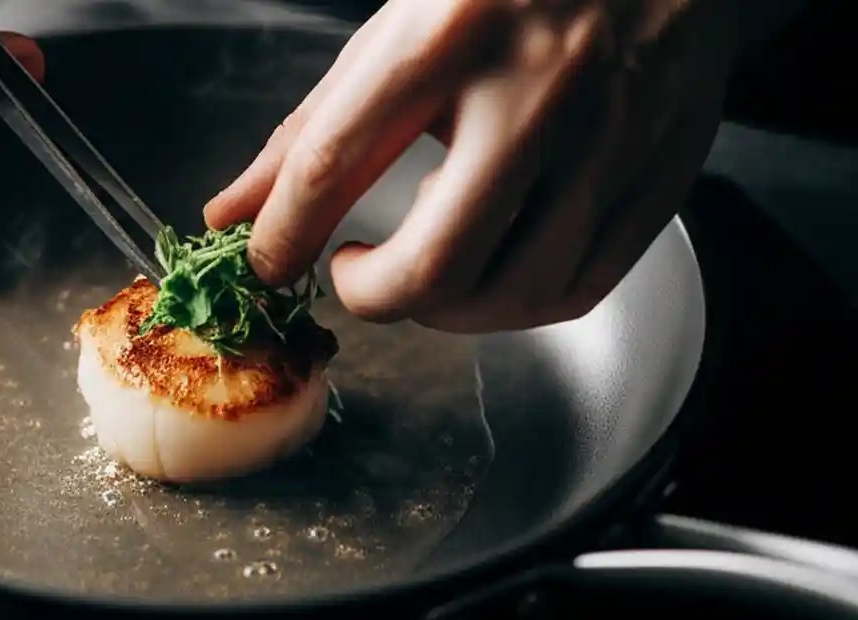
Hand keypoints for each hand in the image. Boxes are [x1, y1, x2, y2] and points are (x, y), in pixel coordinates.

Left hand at [204, 0, 747, 331]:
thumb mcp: (398, 34)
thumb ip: (311, 131)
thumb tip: (234, 214)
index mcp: (449, 36)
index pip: (332, 165)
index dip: (282, 239)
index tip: (270, 265)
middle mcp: (536, 92)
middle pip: (433, 265)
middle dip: (371, 297)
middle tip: (355, 275)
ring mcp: (610, 140)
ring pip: (509, 294)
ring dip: (444, 307)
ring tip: (430, 256)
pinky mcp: (663, 176)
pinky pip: (576, 290)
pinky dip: (515, 303)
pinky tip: (494, 264)